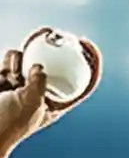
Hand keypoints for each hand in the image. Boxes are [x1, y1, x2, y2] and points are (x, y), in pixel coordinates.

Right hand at [0, 32, 101, 154]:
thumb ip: (38, 85)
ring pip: (33, 57)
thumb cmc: (8, 124)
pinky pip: (13, 57)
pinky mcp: (8, 74)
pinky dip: (10, 59)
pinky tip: (5, 73)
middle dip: (59, 46)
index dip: (91, 62)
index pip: (84, 81)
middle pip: (61, 64)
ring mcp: (27, 82)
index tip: (88, 44)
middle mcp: (45, 91)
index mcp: (59, 102)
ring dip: (23, 59)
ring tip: (13, 77)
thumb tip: (39, 66)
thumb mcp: (29, 106)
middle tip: (55, 32)